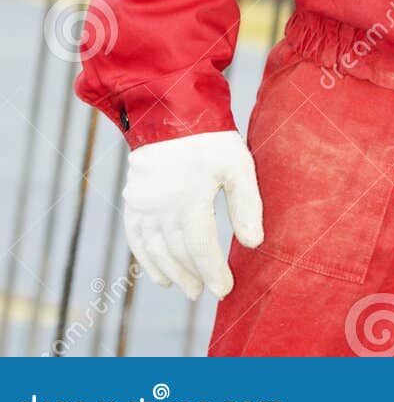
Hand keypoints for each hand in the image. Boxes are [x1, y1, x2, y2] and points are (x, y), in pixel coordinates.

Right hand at [122, 129, 263, 299]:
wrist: (171, 110)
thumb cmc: (211, 139)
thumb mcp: (238, 165)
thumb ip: (246, 204)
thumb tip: (254, 243)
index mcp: (190, 197)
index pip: (202, 248)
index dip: (214, 272)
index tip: (225, 290)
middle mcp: (162, 206)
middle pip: (178, 253)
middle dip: (194, 276)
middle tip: (207, 292)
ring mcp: (143, 204)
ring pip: (156, 250)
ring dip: (172, 273)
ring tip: (188, 289)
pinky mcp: (132, 201)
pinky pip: (136, 239)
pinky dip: (147, 260)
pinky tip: (160, 275)